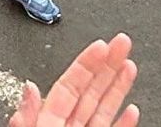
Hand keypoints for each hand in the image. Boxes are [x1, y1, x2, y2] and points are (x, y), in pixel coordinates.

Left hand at [9, 33, 138, 126]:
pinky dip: (124, 122)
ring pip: (103, 109)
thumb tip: (28, 87)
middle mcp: (66, 126)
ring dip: (117, 86)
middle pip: (90, 90)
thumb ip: (29, 115)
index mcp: (47, 121)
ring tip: (128, 65)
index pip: (69, 85)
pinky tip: (132, 108)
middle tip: (121, 42)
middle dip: (107, 64)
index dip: (85, 63)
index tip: (100, 45)